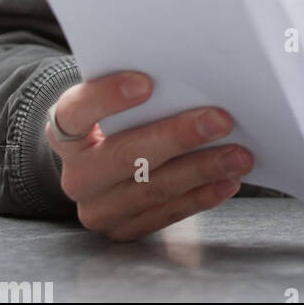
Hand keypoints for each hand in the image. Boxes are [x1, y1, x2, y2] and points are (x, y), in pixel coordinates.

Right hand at [45, 71, 254, 241]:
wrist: (102, 160)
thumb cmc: (120, 117)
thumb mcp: (114, 99)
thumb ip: (141, 89)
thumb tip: (193, 74)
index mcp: (64, 130)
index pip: (77, 112)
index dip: (107, 98)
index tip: (146, 83)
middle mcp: (76, 174)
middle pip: (125, 156)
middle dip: (177, 137)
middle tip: (220, 120)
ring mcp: (97, 208)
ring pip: (152, 189)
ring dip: (201, 170)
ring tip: (239, 155)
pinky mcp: (123, 230)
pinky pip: (167, 214)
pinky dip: (202, 196)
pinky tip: (229, 181)